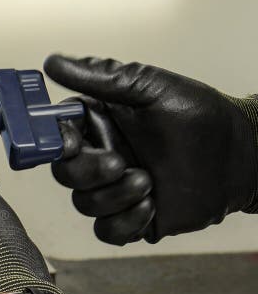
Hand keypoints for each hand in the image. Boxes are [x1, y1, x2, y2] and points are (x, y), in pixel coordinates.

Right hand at [45, 55, 257, 244]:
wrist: (241, 158)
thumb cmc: (201, 117)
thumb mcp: (149, 88)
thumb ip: (100, 76)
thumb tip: (55, 62)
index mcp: (98, 124)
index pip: (56, 135)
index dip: (54, 142)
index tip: (69, 144)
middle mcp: (101, 157)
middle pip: (64, 173)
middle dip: (88, 171)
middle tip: (121, 162)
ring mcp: (115, 190)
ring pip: (84, 203)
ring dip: (114, 196)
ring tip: (148, 181)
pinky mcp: (131, 218)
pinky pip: (106, 230)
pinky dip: (124, 222)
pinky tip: (151, 205)